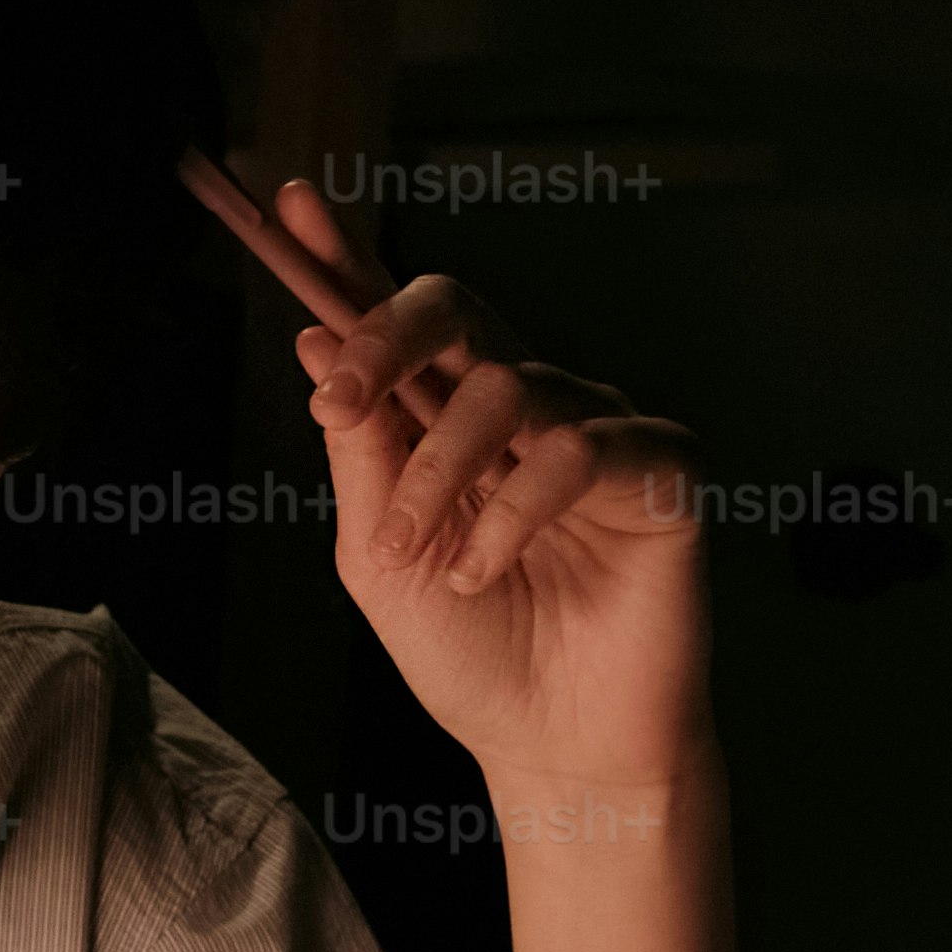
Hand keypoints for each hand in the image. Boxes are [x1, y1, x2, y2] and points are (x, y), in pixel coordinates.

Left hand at [190, 153, 715, 805]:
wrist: (553, 747)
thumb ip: (360, 450)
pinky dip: (513, 514)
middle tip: (337, 397)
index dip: (348, 257)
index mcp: (451, 418)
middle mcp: (525, 405)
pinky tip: (485, 571)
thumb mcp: (381, 553)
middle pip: (456, 310)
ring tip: (422, 553)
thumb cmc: (474, 655)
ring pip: (507, 386)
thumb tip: (315, 338)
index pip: (401, 320)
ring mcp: (596, 428)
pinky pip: (575, 451)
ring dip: (440, 473)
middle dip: (384, 336)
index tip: (290, 204)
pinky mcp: (661, 468)